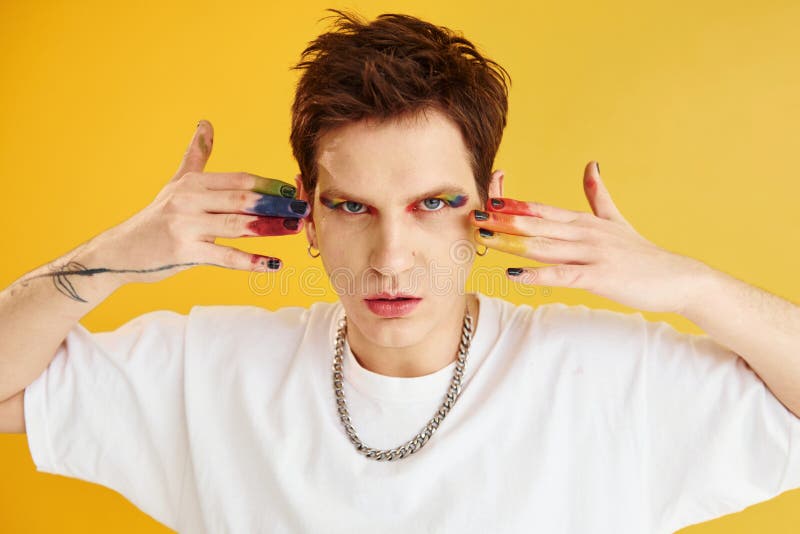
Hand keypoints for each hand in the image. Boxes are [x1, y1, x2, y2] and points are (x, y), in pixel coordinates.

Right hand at [79, 120, 308, 285]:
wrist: (118, 253)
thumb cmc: (155, 217)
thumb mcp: (175, 183)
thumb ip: (196, 155)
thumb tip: (206, 122)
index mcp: (192, 183)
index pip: (239, 180)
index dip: (268, 185)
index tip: (293, 189)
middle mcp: (188, 201)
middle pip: (242, 200)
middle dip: (276, 204)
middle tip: (303, 208)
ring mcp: (186, 226)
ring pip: (237, 226)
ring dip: (270, 228)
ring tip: (295, 230)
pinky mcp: (184, 253)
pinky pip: (225, 257)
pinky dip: (251, 261)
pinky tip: (274, 264)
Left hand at [471, 161, 711, 313]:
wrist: (678, 278)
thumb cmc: (643, 254)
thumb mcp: (616, 219)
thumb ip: (598, 194)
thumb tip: (591, 163)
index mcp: (585, 221)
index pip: (543, 210)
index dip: (515, 206)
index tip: (489, 201)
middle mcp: (586, 233)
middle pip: (538, 225)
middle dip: (504, 221)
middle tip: (476, 217)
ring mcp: (593, 253)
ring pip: (545, 247)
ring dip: (512, 243)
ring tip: (486, 240)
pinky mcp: (600, 276)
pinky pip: (562, 274)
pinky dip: (537, 274)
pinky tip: (514, 274)